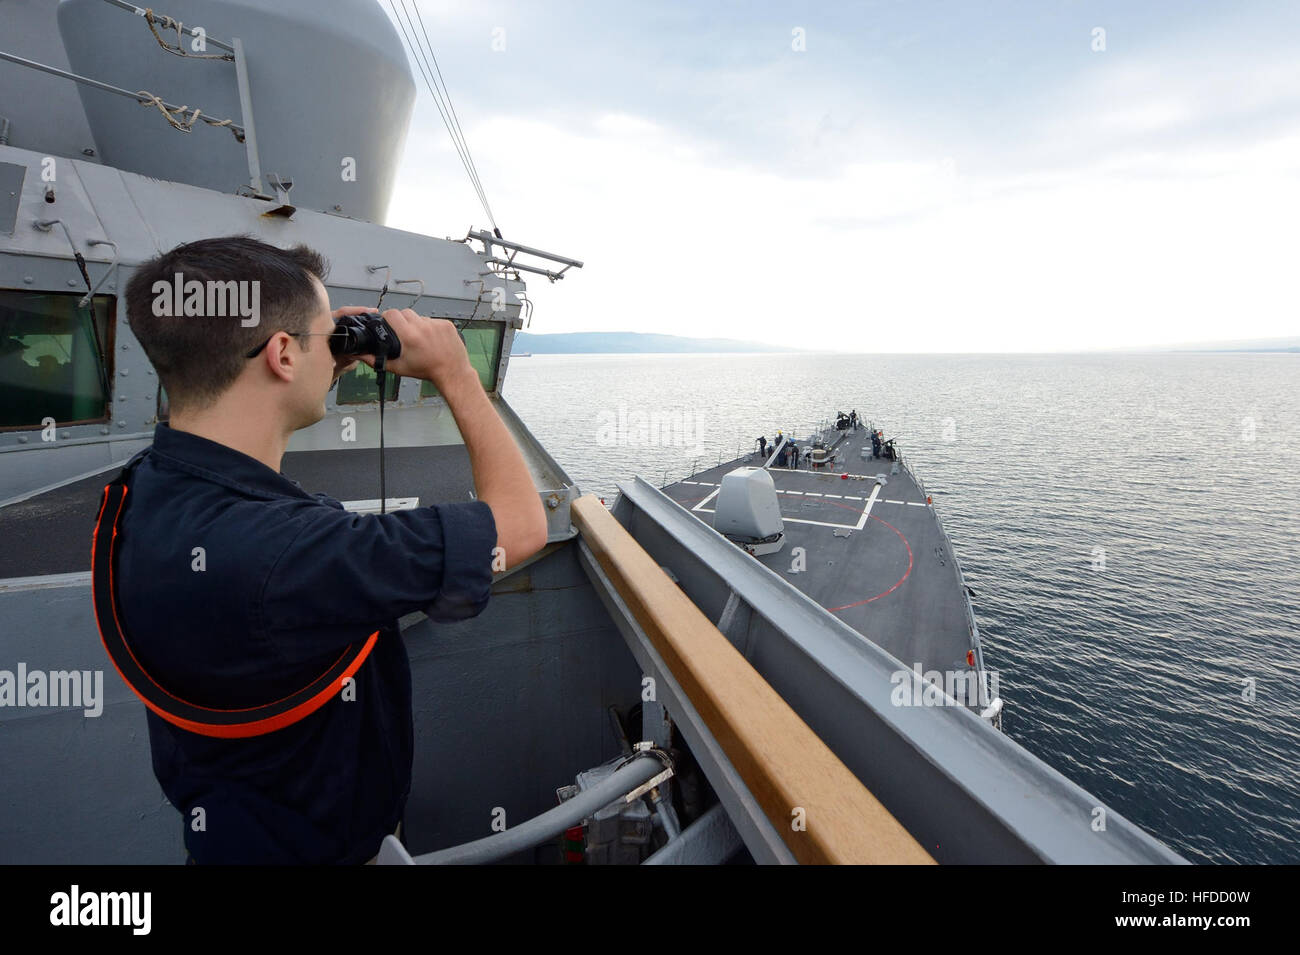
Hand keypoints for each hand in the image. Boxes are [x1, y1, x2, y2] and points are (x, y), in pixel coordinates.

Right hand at [343, 308, 474, 390]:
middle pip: (405, 313)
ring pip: (419, 317)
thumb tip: (361, 356)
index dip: (387, 317)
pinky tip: (431, 339)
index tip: (388, 323)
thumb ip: (377, 360)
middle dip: (401, 320)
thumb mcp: (399, 367)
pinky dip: (430, 327)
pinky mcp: (446, 324)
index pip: (392, 313)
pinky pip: (433, 320)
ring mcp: (436, 324)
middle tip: (403, 332)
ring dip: (416, 324)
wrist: (452, 372)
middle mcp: (423, 327)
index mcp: (409, 336)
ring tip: (419, 338)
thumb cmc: (427, 371)